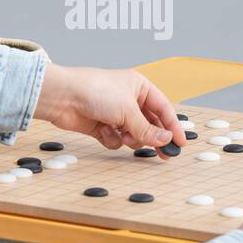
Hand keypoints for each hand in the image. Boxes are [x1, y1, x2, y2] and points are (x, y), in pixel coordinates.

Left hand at [34, 64, 185, 157]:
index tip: (180, 143)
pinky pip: (116, 140)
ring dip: (130, 138)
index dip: (172, 126)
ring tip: (124, 136)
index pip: (163, 108)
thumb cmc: (95, 91)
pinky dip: (111, 138)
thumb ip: (147, 129)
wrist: (63, 97)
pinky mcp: (101, 126)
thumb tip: (165, 140)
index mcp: (139, 87)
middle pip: (149, 124)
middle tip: (164, 155)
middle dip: (153, 138)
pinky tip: (103, 131)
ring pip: (133, 135)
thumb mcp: (128, 111)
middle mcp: (129, 99)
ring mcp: (114, 114)